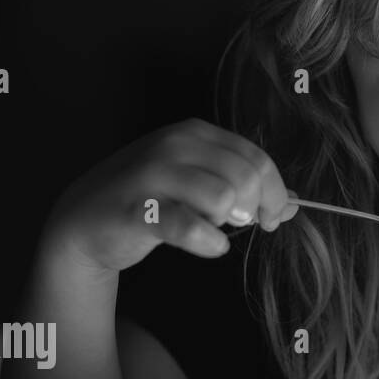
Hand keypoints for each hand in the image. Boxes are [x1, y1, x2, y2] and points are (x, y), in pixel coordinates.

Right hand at [42, 117, 299, 275]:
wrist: (83, 221)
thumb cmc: (151, 201)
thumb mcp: (199, 183)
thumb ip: (245, 188)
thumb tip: (295, 206)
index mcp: (194, 133)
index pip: (256, 158)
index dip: (275, 192)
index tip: (274, 217)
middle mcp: (174, 145)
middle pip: (245, 176)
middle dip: (255, 208)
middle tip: (245, 225)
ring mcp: (152, 174)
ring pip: (222, 197)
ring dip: (227, 222)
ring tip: (214, 228)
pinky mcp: (135, 209)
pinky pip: (189, 227)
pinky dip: (209, 242)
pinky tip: (209, 245)